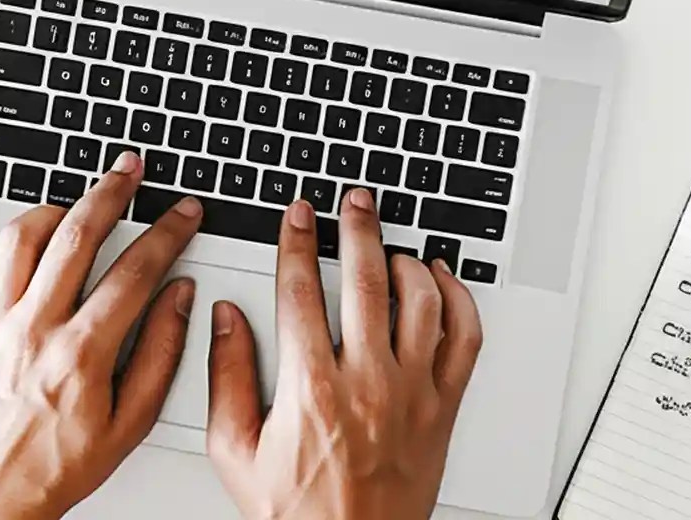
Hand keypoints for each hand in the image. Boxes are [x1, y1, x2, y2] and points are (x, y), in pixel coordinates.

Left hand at [0, 153, 200, 519]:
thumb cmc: (56, 472)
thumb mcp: (130, 425)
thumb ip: (161, 355)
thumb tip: (181, 298)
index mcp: (82, 352)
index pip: (136, 271)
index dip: (168, 232)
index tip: (184, 212)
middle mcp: (33, 328)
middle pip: (79, 235)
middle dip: (113, 192)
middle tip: (131, 169)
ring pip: (21, 238)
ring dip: (54, 205)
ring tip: (77, 198)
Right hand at [206, 189, 483, 519]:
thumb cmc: (296, 514)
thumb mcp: (235, 451)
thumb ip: (225, 377)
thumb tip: (225, 318)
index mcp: (311, 387)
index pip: (300, 290)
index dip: (296, 242)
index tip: (297, 216)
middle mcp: (367, 381)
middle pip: (366, 280)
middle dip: (357, 228)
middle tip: (354, 202)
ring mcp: (412, 392)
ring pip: (421, 301)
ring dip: (406, 259)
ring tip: (391, 242)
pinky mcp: (443, 407)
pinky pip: (465, 339)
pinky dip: (458, 300)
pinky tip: (442, 280)